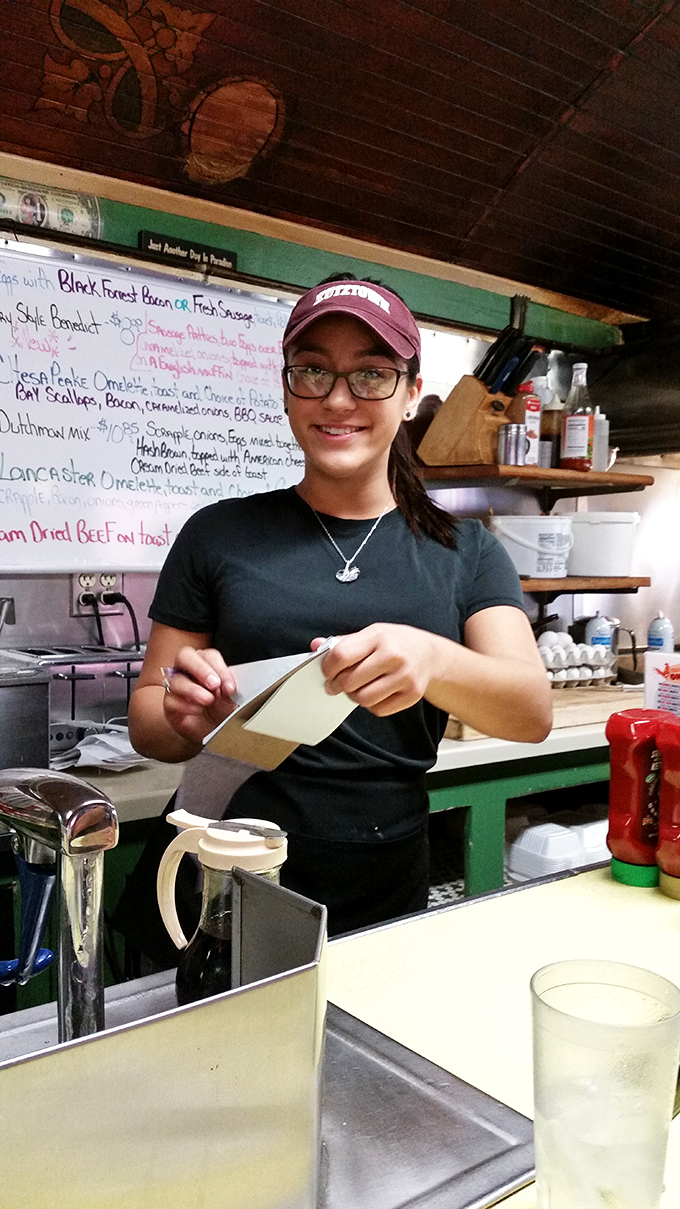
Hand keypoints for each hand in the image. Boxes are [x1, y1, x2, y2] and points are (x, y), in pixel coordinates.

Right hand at [163, 646, 237, 743]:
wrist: (210, 730)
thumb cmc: (220, 709)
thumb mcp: (230, 700)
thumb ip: (229, 692)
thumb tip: (228, 689)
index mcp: (205, 663)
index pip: (209, 656)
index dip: (220, 669)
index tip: (230, 687)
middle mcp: (187, 670)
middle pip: (184, 656)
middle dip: (200, 669)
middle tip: (214, 684)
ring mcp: (175, 686)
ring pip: (176, 681)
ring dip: (193, 690)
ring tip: (208, 700)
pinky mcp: (169, 704)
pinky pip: (171, 700)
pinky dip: (185, 706)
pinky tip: (196, 710)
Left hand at [312, 624, 438, 715]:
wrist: (429, 654)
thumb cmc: (395, 643)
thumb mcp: (371, 634)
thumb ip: (344, 642)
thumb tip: (315, 645)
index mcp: (379, 637)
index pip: (341, 656)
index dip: (328, 667)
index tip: (328, 671)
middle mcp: (394, 656)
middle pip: (350, 681)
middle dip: (338, 685)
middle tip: (338, 683)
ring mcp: (405, 677)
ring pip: (363, 699)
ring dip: (355, 696)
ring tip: (358, 687)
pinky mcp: (412, 695)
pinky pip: (379, 710)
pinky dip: (371, 705)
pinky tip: (375, 692)